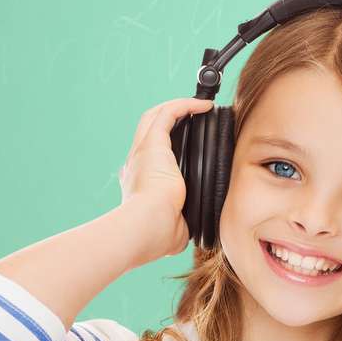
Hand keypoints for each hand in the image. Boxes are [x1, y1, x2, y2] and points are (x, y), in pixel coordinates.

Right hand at [117, 96, 215, 265]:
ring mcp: (142, 152)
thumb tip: (191, 226)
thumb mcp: (173, 230)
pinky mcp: (152, 144)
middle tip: (192, 117)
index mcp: (139, 183)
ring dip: (177, 107)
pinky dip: (186, 105)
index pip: (149, 158)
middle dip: (170, 119)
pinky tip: (204, 106)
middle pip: (149, 130)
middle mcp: (137, 163)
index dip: (165, 148)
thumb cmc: (156, 234)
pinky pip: (169, 113)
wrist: (144, 227)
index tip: (185, 147)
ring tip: (199, 106)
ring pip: (155, 117)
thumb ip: (182, 223)